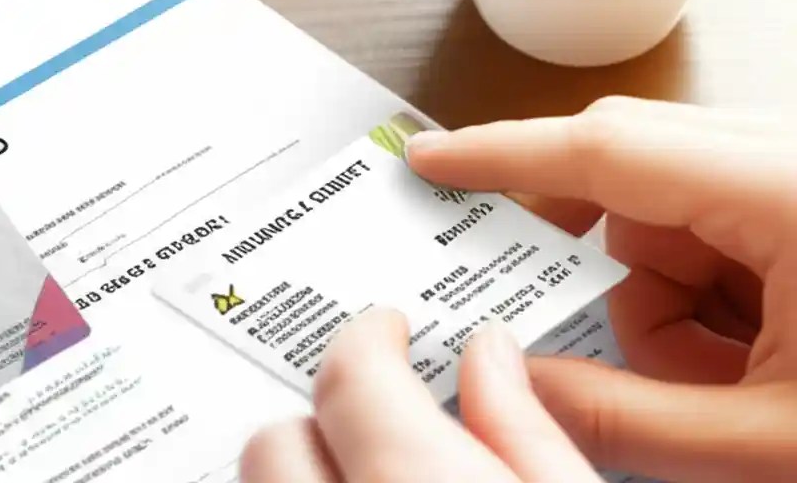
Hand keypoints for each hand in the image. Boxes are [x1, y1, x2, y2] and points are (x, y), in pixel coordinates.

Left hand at [241, 309, 601, 481]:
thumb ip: (526, 427)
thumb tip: (491, 354)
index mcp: (417, 480)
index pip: (348, 375)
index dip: (367, 339)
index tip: (387, 333)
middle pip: (276, 442)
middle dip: (320, 418)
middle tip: (377, 424)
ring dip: (304, 472)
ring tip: (368, 473)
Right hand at [405, 97, 796, 481]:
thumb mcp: (772, 443)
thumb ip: (629, 419)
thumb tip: (519, 386)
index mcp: (789, 186)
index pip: (607, 148)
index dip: (504, 154)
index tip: (433, 161)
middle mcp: (791, 159)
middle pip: (629, 176)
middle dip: (597, 268)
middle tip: (567, 321)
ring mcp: (795, 175)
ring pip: (668, 212)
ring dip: (666, 298)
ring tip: (726, 378)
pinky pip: (712, 229)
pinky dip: (703, 295)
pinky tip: (748, 357)